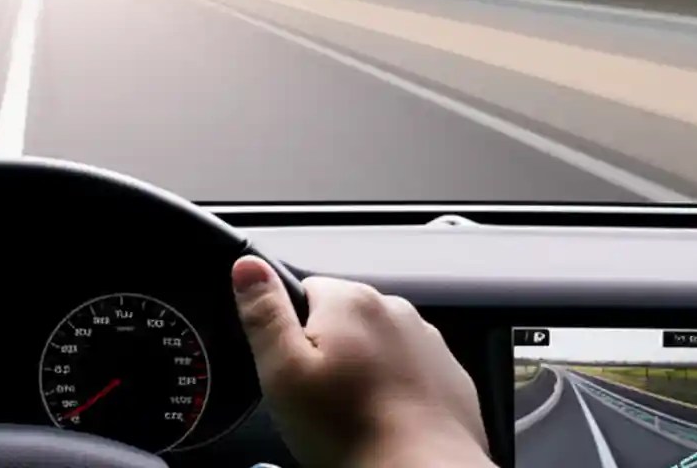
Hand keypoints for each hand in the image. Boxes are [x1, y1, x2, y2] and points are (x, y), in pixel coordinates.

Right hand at [232, 257, 491, 467]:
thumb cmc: (351, 431)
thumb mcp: (282, 371)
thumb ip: (264, 312)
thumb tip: (248, 266)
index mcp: (350, 300)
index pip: (304, 290)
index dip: (291, 331)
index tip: (296, 368)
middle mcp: (394, 310)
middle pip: (341, 318)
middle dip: (327, 350)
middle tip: (320, 397)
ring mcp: (428, 341)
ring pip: (376, 344)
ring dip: (362, 369)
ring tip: (353, 413)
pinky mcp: (448, 374)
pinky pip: (408, 371)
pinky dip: (394, 389)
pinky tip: (383, 419)